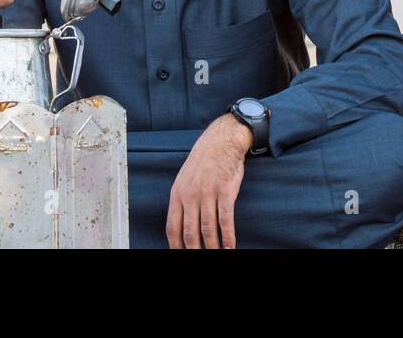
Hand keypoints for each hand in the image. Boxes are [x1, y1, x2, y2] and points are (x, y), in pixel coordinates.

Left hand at [166, 114, 252, 247]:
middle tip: (198, 260)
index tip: (179, 256)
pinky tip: (230, 247)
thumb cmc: (203, 162)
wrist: (221, 142)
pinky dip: (228, 237)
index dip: (176, 246)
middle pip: (190, 233)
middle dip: (194, 252)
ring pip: (208, 230)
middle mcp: (191, 195)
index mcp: (177, 194)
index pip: (172, 227)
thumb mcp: (184, 179)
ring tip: (217, 256)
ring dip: (213, 248)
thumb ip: (181, 201)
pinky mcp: (226, 192)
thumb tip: (179, 227)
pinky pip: (226, 220)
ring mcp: (208, 194)